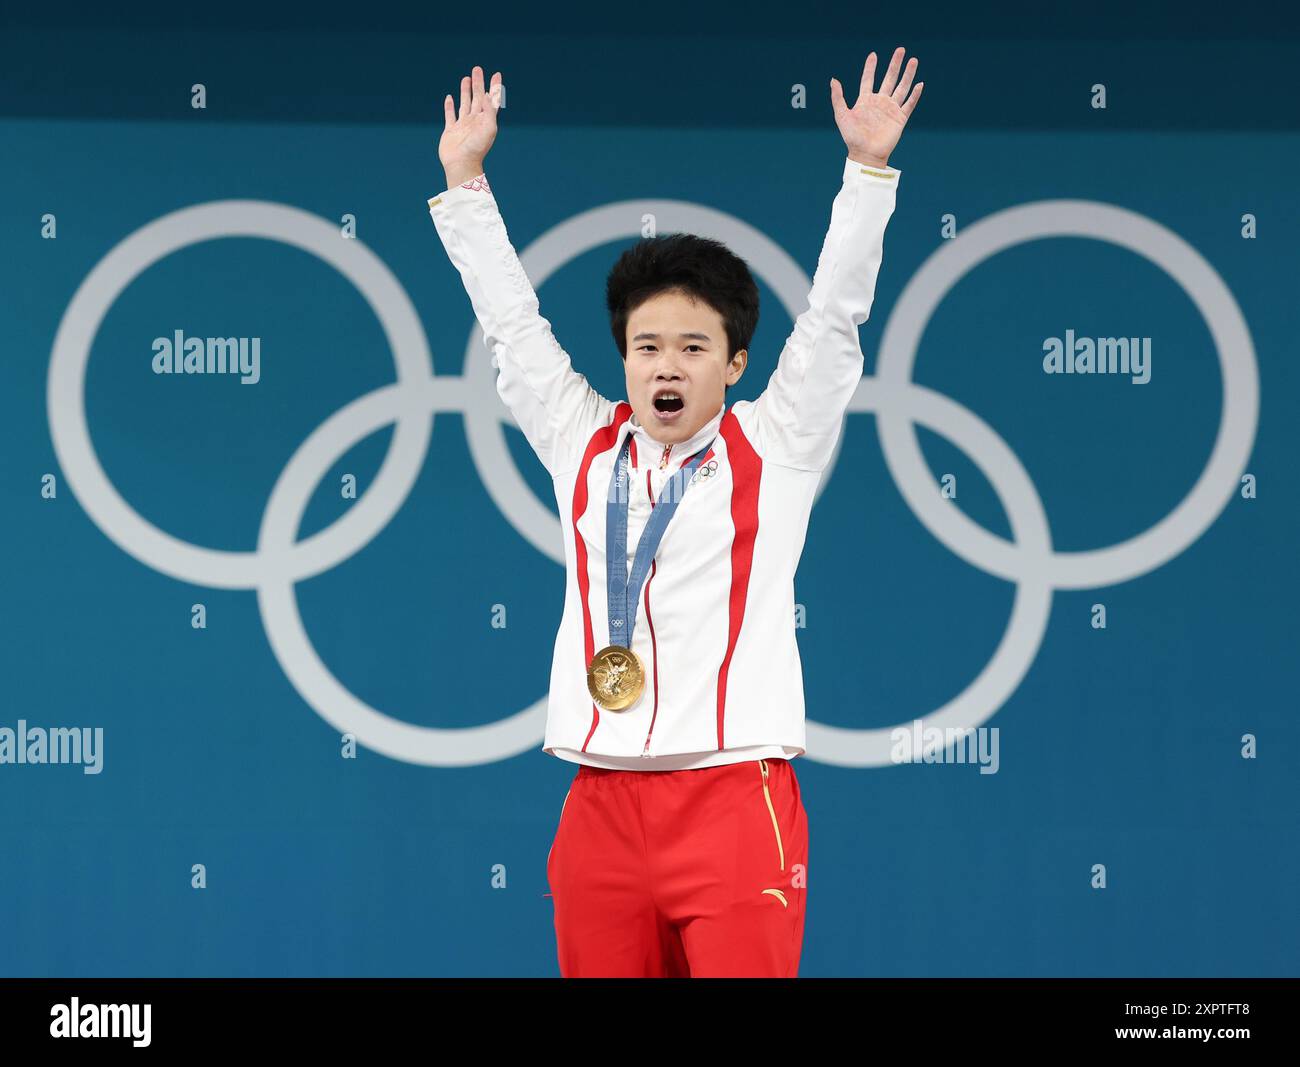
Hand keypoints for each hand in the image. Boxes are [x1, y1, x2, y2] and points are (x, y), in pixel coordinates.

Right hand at [440, 65, 502, 185]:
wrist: (461, 164)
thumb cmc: (477, 148)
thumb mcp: (488, 128)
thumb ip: (489, 111)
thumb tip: (488, 94)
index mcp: (486, 120)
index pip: (491, 100)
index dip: (494, 87)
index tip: (496, 74)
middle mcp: (475, 121)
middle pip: (477, 97)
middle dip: (478, 83)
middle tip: (477, 69)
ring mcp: (463, 125)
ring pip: (464, 103)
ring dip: (465, 91)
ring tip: (466, 78)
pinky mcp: (451, 130)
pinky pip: (450, 115)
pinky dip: (449, 106)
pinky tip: (449, 97)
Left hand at [830, 47, 922, 168]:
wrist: (865, 154)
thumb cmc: (852, 137)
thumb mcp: (842, 115)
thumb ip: (837, 98)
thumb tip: (833, 80)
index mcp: (865, 101)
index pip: (868, 80)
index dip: (870, 67)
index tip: (873, 55)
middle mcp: (879, 102)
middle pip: (889, 78)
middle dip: (895, 64)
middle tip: (900, 50)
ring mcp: (890, 109)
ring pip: (902, 87)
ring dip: (908, 74)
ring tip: (913, 60)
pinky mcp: (900, 118)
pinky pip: (909, 104)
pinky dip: (915, 95)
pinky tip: (919, 84)